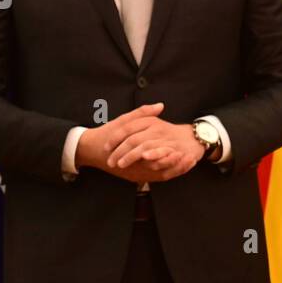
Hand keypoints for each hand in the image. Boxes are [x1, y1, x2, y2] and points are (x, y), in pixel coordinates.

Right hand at [76, 103, 199, 182]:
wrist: (90, 150)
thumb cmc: (107, 134)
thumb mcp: (123, 121)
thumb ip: (142, 114)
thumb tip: (160, 106)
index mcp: (132, 154)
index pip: (155, 158)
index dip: (171, 156)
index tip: (183, 150)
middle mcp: (134, 167)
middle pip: (160, 170)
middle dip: (176, 165)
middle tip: (191, 159)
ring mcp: (135, 174)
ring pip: (159, 175)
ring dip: (175, 170)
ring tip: (189, 163)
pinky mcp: (136, 176)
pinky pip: (155, 177)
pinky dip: (168, 173)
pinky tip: (180, 167)